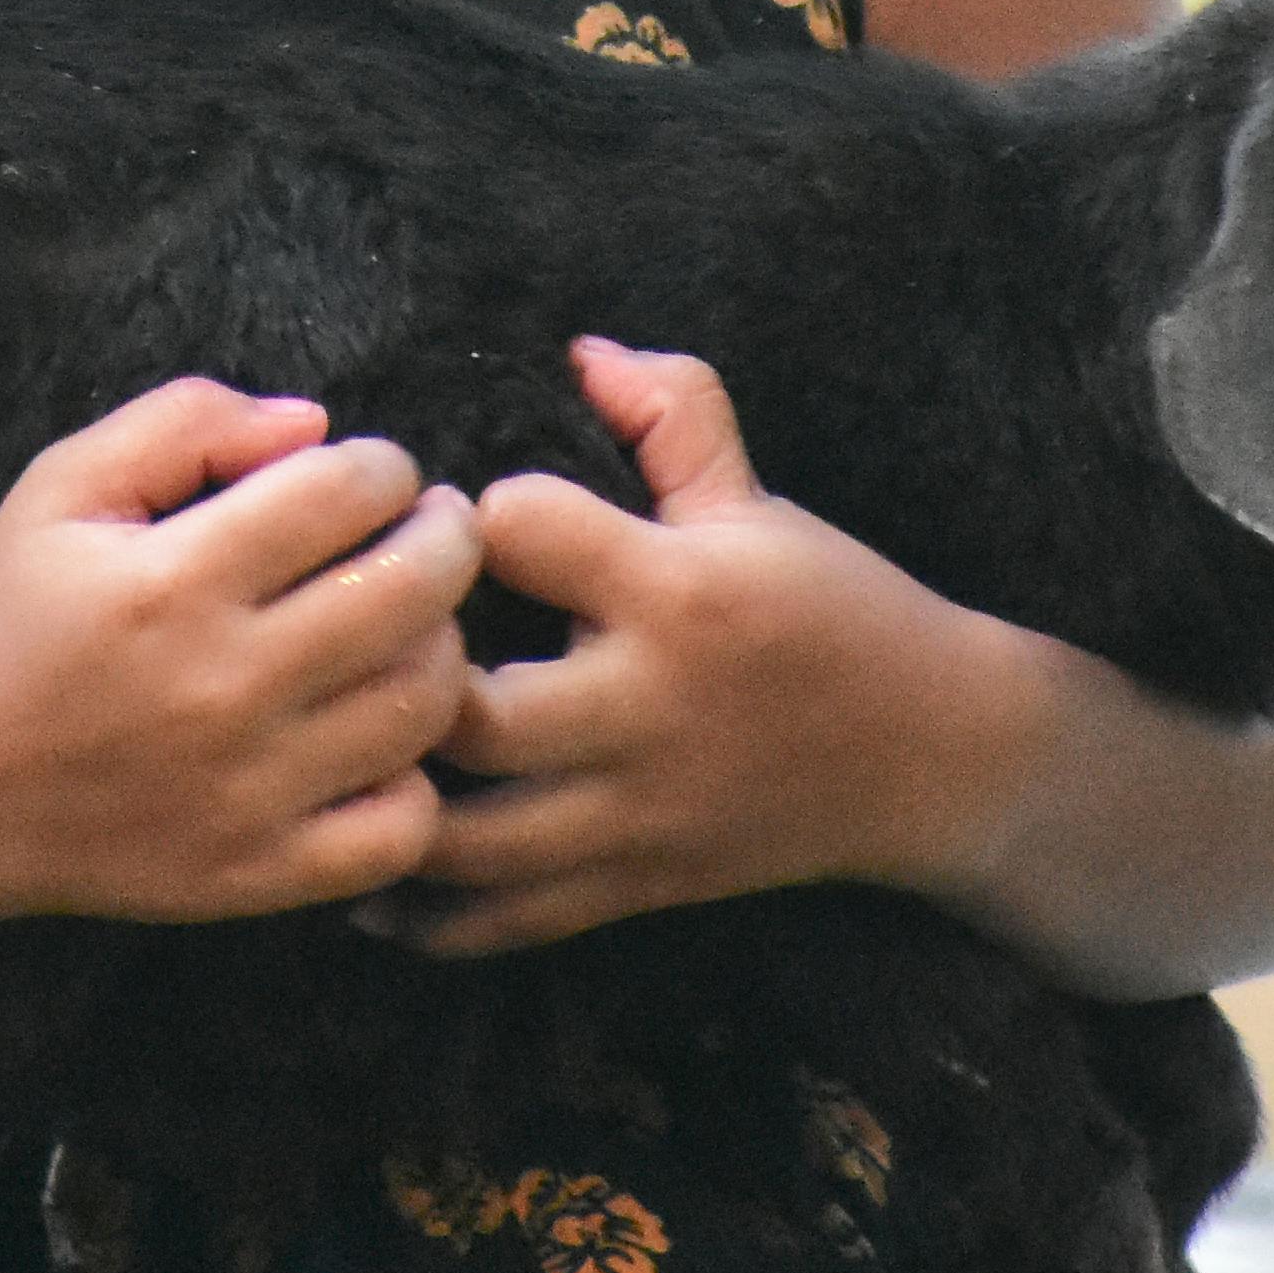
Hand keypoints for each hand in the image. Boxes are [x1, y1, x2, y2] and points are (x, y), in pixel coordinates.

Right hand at [0, 377, 482, 928]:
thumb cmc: (12, 622)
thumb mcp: (63, 487)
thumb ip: (185, 423)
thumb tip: (316, 425)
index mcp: (172, 581)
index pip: (346, 491)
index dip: (385, 465)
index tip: (377, 474)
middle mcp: (220, 686)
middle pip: (413, 589)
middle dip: (449, 537)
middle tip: (437, 528)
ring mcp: (247, 791)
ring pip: (424, 703)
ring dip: (441, 646)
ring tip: (413, 625)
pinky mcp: (257, 873)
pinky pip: (400, 827)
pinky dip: (415, 779)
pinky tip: (380, 740)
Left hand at [386, 339, 1053, 957]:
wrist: (935, 758)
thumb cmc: (833, 608)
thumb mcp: (758, 499)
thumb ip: (673, 411)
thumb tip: (578, 351)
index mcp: (676, 593)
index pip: (518, 531)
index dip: (469, 511)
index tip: (452, 513)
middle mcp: (648, 710)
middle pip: (469, 713)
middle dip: (396, 675)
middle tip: (365, 645)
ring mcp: (637, 813)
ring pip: (467, 842)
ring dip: (387, 802)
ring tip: (338, 756)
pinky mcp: (636, 887)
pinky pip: (505, 921)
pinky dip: (424, 914)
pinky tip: (369, 880)